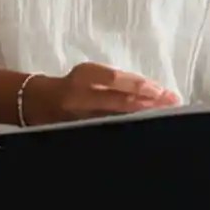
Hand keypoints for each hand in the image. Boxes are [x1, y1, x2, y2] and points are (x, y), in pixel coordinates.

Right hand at [32, 62, 180, 123]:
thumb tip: (152, 90)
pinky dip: (128, 133)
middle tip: (172, 106)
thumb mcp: (90, 74)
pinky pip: (108, 135)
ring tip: (164, 120)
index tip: (162, 91)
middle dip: (148, 105)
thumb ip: (116, 81)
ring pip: (116, 121)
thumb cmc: (73, 85)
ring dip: (142, 121)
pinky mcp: (79, 135)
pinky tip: (145, 134)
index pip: (115, 80)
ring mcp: (79, 119)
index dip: (139, 86)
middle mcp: (80, 98)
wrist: (37, 103)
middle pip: (118, 102)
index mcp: (84, 77)